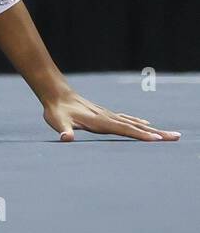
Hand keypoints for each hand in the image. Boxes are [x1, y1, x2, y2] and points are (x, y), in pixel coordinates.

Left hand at [42, 88, 180, 141]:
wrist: (56, 93)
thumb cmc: (56, 110)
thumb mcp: (57, 121)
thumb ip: (63, 130)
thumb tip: (66, 138)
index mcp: (101, 122)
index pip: (124, 129)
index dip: (140, 135)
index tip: (157, 139)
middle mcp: (108, 117)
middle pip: (136, 126)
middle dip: (156, 133)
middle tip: (176, 137)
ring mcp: (108, 115)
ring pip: (134, 122)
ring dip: (151, 128)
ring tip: (168, 134)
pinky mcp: (105, 114)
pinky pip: (126, 119)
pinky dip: (138, 122)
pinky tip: (145, 123)